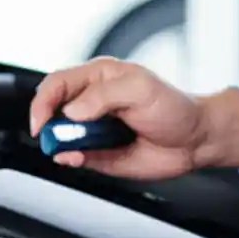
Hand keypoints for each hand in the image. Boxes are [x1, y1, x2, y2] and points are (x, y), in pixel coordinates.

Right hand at [29, 57, 238, 178]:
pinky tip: (75, 157)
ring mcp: (94, 129)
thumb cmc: (174, 107)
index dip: (43, 101)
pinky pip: (75, 158)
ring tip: (73, 147)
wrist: (196, 140)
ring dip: (60, 143)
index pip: (57, 83)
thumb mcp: (141, 89)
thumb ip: (104, 96)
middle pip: (52, 109)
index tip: (42, 121)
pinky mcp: (99, 153)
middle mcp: (91, 102)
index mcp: (98, 77)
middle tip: (54, 135)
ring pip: (61, 135)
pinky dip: (70, 159)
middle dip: (48, 123)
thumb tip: (73, 111)